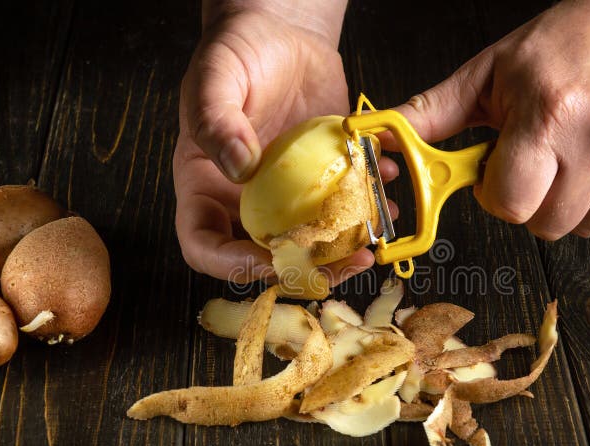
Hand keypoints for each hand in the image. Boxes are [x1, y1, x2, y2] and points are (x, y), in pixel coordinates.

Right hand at [173, 2, 376, 284]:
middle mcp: (244, 199)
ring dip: (344, 248)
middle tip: (342, 262)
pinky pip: (344, 206)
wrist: (282, 33)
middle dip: (305, 269)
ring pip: (311, 241)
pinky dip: (368, 206)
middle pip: (265, 256)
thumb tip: (239, 169)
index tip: (268, 261)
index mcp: (206, 186)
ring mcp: (287, 194)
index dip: (231, 265)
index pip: (205, 244)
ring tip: (373, 238)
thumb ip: (216, 121)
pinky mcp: (323, 180)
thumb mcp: (216, 76)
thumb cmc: (236, 51)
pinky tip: (385, 189)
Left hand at [394, 1, 589, 238]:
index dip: (495, 196)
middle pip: (546, 225)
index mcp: (548, 115)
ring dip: (565, 203)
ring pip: (583, 227)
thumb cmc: (559, 47)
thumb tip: (382, 138)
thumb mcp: (488, 73)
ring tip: (567, 158)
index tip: (498, 174)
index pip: (510, 204)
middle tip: (534, 164)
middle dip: (529, 203)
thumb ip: (434, 113)